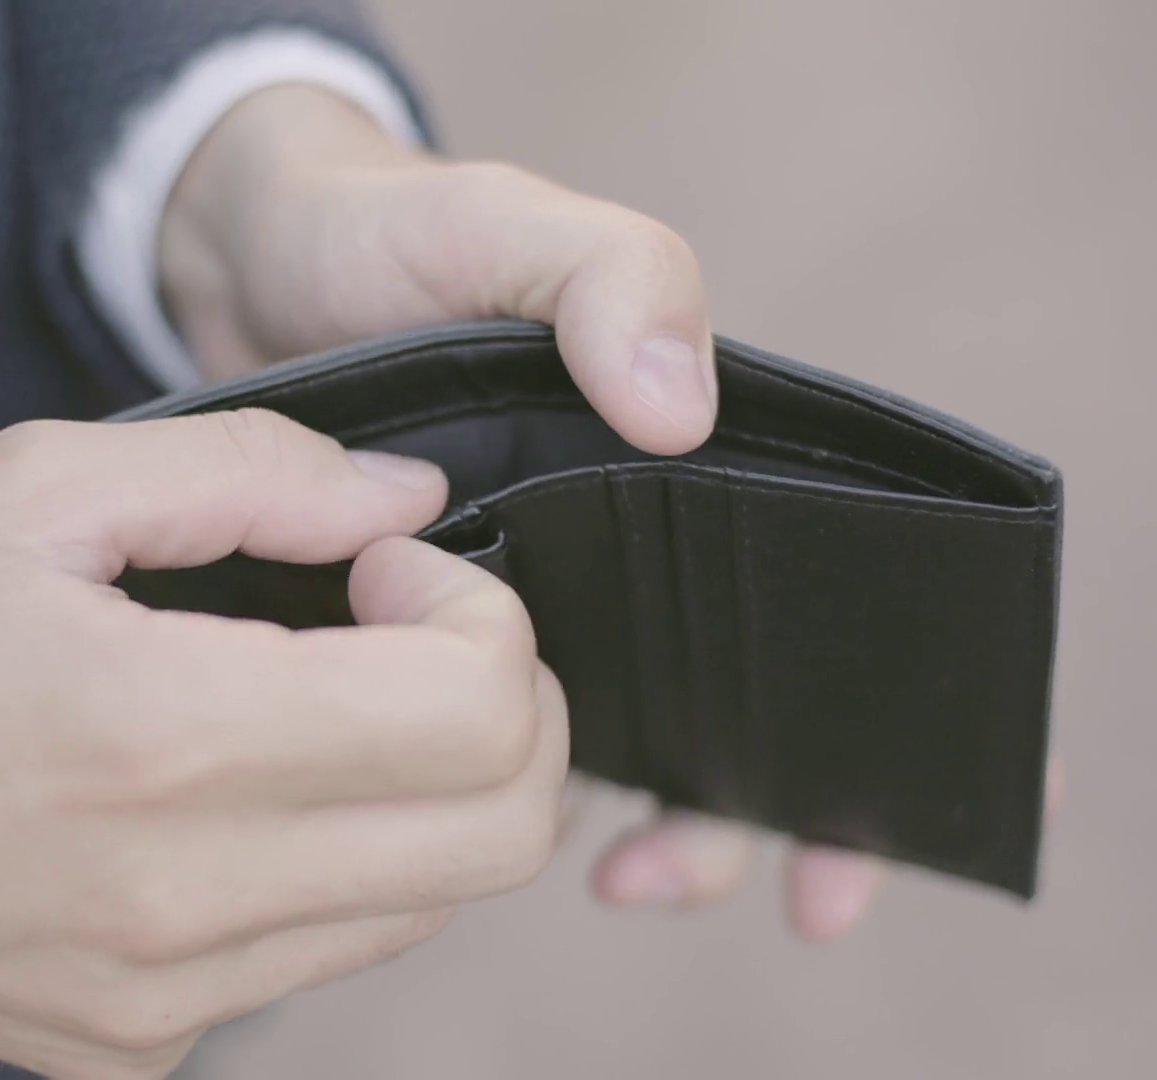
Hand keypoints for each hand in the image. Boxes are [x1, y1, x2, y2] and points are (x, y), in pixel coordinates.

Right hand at [0, 411, 567, 1078]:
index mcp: (164, 737)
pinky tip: (251, 799)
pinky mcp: (142, 1051)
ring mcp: (170, 998)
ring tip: (324, 706)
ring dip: (432, 788)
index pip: (478, 713)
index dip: (482, 615)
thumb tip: (408, 503)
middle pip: (506, 829)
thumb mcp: (34, 486)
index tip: (394, 568)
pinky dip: (343, 868)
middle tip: (416, 636)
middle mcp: (185, 897)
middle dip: (511, 706)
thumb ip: (253, 471)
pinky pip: (328, 957)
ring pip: (438, 899)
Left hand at [159, 84, 1061, 938]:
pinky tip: (514, 832)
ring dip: (691, 836)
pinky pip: (525, 752)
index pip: (854, 588)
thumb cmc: (395, 240)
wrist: (241, 275)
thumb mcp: (509, 227)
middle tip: (812, 898)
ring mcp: (563, 606)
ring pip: (666, 755)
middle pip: (780, 706)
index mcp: (706, 454)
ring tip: (630, 873)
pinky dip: (536, 809)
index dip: (911, 714)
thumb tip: (687, 412)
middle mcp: (654, 543)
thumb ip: (613, 277)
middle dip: (812, 818)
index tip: (915, 816)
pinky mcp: (462, 646)